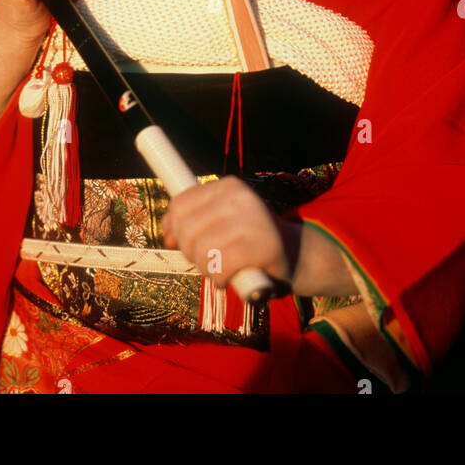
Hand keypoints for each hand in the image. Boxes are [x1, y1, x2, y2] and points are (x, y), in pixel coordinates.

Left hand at [161, 176, 295, 290]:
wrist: (297, 256)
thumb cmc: (250, 241)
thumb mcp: (220, 224)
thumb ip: (192, 224)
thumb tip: (167, 235)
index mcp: (229, 185)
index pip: (180, 205)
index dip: (173, 229)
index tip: (183, 242)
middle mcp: (242, 196)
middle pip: (186, 228)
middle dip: (191, 252)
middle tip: (209, 260)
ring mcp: (255, 219)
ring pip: (201, 250)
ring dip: (207, 269)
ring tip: (223, 268)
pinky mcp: (265, 245)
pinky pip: (221, 266)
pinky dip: (220, 279)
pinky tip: (231, 278)